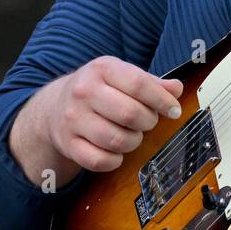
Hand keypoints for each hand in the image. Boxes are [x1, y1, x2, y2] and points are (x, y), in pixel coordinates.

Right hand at [41, 56, 185, 172]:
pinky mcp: (68, 144)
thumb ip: (151, 83)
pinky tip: (116, 151)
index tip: (173, 110)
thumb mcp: (122, 76)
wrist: (54, 108)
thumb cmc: (98, 91)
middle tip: (148, 121)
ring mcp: (73, 119)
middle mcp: (84, 92)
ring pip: (117, 140)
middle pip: (130, 113)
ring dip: (133, 141)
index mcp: (102, 69)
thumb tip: (176, 89)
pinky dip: (115, 160)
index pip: (138, 84)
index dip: (162, 100)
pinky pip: (100, 160)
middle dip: (148, 122)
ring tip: (132, 134)